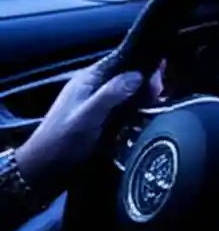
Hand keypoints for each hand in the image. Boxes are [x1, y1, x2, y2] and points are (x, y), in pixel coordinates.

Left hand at [15, 53, 160, 194]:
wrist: (45, 171)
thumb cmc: (63, 141)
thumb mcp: (88, 115)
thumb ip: (112, 93)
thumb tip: (139, 74)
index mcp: (89, 80)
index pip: (121, 60)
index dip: (142, 63)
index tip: (161, 74)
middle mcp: (95, 89)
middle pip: (128, 77)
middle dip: (146, 84)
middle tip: (159, 96)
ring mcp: (99, 105)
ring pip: (129, 95)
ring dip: (144, 100)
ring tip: (157, 107)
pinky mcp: (103, 122)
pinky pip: (126, 111)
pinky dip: (138, 114)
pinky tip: (147, 120)